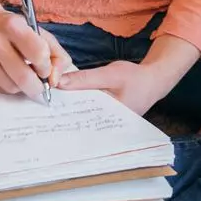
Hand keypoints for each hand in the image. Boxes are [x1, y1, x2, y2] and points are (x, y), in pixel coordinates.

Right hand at [0, 4, 74, 98]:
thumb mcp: (38, 32)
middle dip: (37, 86)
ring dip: (21, 87)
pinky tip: (7, 74)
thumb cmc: (12, 28)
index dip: (46, 67)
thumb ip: (56, 55)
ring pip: (10, 87)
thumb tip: (55, 81)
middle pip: (23, 77)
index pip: (38, 53)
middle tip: (39, 84)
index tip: (45, 68)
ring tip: (21, 74)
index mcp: (13, 25)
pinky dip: (8, 86)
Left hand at [59, 58, 180, 115]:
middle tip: (46, 108)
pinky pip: (89, 114)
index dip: (64, 114)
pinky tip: (69, 102)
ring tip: (54, 106)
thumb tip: (59, 83)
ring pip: (84, 118)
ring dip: (72, 110)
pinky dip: (80, 108)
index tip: (48, 106)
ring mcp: (108, 124)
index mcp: (111, 119)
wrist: (153, 81)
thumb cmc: (135, 78)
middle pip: (81, 121)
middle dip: (65, 114)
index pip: (82, 120)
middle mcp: (109, 127)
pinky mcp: (106, 118)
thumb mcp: (109, 74)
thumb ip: (85, 79)